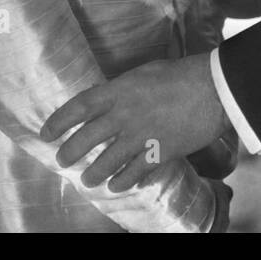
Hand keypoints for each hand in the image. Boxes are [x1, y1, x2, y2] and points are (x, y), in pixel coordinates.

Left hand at [41, 53, 231, 192]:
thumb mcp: (144, 73)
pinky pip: (134, 173)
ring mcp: (141, 136)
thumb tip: (107, 99)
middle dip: (70, 152)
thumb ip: (122, 89)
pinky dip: (123, 182)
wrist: (214, 88)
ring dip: (94, 174)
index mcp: (119, 90)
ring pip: (107, 162)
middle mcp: (125, 114)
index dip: (58, 121)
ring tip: (88, 180)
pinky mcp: (160, 152)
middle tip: (62, 160)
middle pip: (86, 139)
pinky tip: (117, 186)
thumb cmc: (181, 74)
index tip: (46, 133)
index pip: (79, 107)